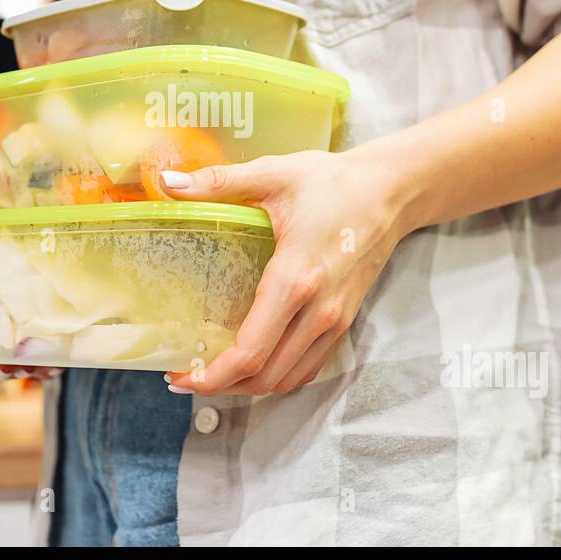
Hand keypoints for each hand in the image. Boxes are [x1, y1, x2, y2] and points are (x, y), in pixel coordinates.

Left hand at [159, 148, 406, 396]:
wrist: (392, 191)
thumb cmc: (333, 182)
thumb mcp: (273, 174)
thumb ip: (219, 181)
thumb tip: (169, 182)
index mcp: (295, 278)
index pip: (251, 351)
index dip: (212, 375)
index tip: (180, 375)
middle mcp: (318, 311)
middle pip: (265, 376)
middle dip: (222, 385)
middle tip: (186, 374)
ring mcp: (335, 321)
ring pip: (287, 378)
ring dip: (248, 385)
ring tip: (214, 372)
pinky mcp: (344, 322)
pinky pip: (307, 367)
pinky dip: (277, 375)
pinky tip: (254, 362)